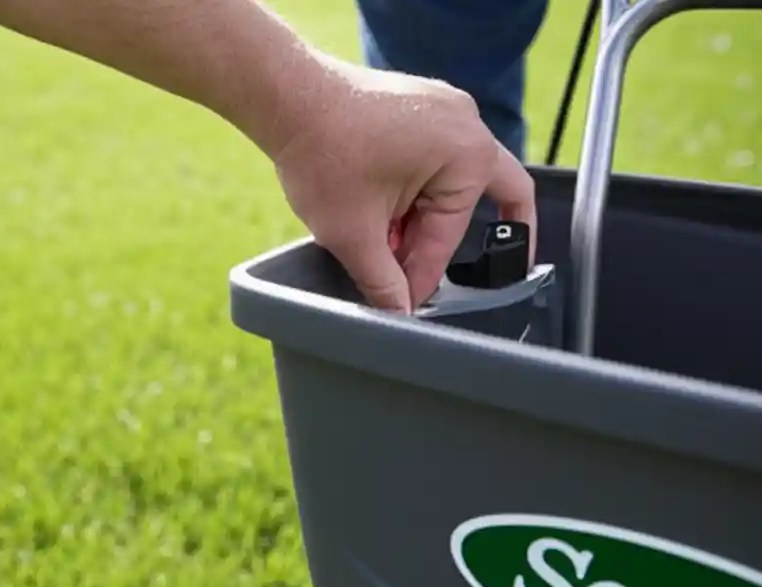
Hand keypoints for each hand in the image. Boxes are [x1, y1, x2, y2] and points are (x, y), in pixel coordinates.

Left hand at [267, 58, 535, 312]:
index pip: (450, 238)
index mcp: (469, 155)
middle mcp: (469, 124)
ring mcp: (446, 108)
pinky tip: (378, 210)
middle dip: (438, 242)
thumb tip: (398, 316)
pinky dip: (412, 189)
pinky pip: (435, 157)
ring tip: (379, 237)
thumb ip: (382, 282)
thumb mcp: (353, 234)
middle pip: (476, 204)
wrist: (285, 96)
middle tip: (426, 274)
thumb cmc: (322, 153)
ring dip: (419, 218)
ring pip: (450, 183)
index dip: (421, 276)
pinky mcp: (422, 104)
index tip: (401, 302)